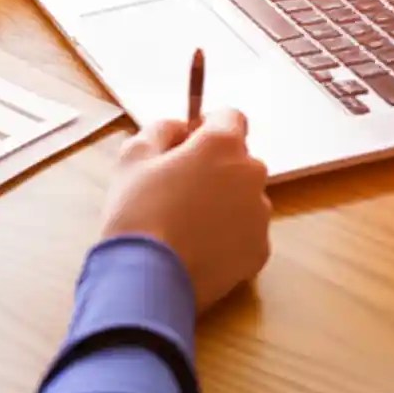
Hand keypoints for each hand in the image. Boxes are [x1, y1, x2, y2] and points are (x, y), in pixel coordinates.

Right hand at [100, 110, 271, 311]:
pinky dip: (227, 235)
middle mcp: (251, 174)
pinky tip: (197, 246)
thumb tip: (180, 128)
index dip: (207, 126)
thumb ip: (161, 129)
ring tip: (186, 224)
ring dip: (223, 202)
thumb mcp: (133, 155)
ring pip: (244, 198)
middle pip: (239, 160)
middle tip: (179, 188)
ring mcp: (260, 215)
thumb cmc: (136, 209)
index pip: (230, 117)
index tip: (187, 142)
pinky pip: (245, 233)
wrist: (146, 275)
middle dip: (215, 167)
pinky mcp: (259, 251)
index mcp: (222, 145)